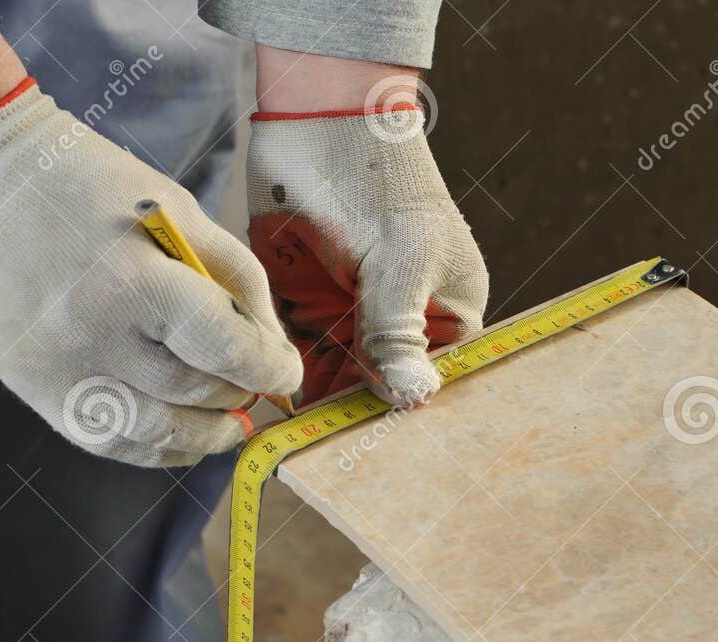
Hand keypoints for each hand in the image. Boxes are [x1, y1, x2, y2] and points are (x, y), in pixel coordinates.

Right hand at [0, 33, 300, 466]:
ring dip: (207, 435)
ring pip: (157, 432)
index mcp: (135, 276)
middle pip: (195, 393)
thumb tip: (273, 353)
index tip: (286, 371)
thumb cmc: (92, 186)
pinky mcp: (32, 386)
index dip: (270, 369)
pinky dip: (157, 447)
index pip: (225, 348)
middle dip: (240, 392)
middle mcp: (93, 331)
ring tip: (230, 421)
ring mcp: (58, 367)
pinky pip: (110, 441)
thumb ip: (236, 281)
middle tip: (255, 383)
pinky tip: (182, 434)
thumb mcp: (180, 210)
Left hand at [246, 52, 487, 408]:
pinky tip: (269, 392)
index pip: (432, 377)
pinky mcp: (303, 300)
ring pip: (335, 373)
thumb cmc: (381, 180)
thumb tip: (417, 398)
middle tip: (326, 447)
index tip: (378, 443)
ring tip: (295, 435)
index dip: (406, 408)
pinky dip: (283, 368)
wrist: (317, 118)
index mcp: (449, 309)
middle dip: (355, 410)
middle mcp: (399, 320)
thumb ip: (400, 331)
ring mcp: (350, 311)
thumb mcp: (403, 259)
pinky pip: (295, 349)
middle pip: (380, 384)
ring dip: (313, 396)